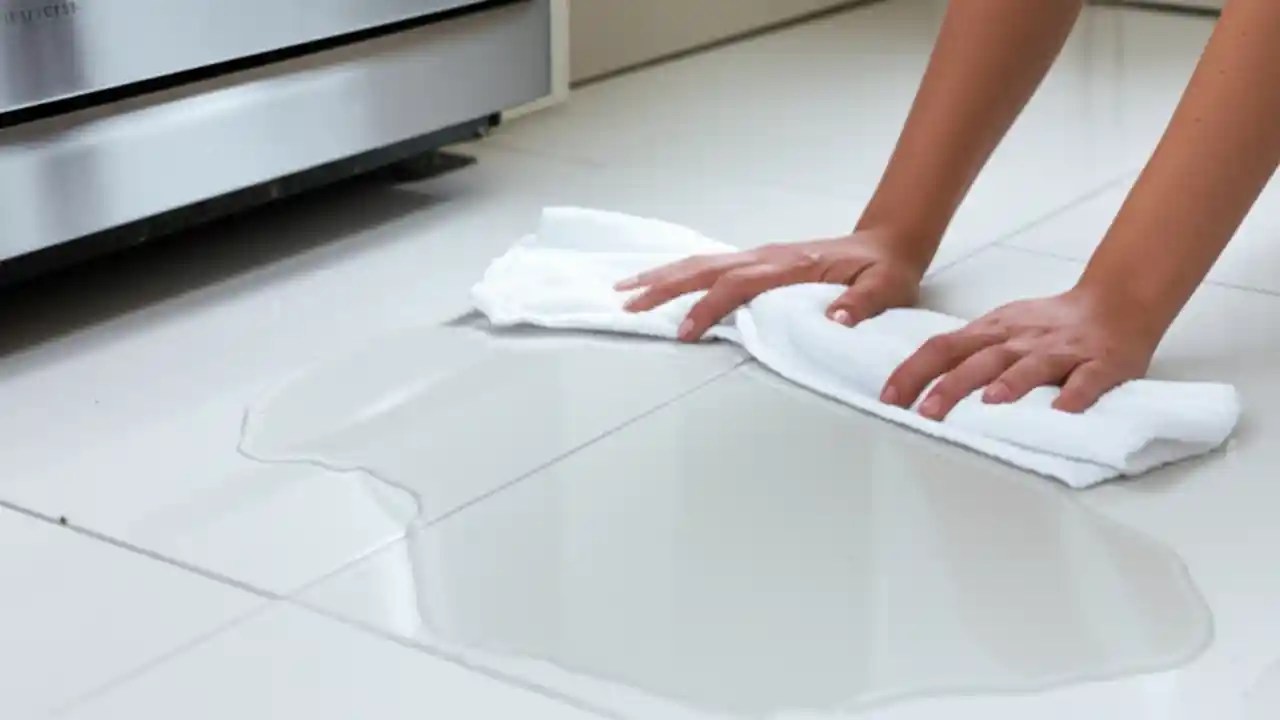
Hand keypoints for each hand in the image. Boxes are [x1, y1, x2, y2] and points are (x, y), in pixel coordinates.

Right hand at [615, 230, 927, 341]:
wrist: (889, 242)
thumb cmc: (885, 269)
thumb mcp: (886, 288)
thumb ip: (861, 303)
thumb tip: (835, 319)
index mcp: (791, 264)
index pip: (738, 284)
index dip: (708, 307)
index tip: (685, 332)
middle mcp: (767, 256)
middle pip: (705, 268)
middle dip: (664, 285)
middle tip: (627, 303)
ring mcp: (760, 256)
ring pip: (701, 263)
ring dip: (663, 276)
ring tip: (626, 289)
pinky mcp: (758, 262)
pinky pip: (711, 266)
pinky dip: (680, 273)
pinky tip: (660, 282)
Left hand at [881, 287, 1162, 418]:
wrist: (1115, 303)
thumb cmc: (1049, 324)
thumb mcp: (999, 328)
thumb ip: (966, 350)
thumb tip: (919, 381)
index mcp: (992, 332)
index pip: (943, 348)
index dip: (914, 371)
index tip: (889, 397)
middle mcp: (1020, 340)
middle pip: (979, 359)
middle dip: (950, 386)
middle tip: (926, 414)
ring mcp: (1060, 351)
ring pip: (1030, 366)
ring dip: (1010, 383)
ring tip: (990, 403)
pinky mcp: (1099, 363)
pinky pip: (1087, 380)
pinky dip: (1075, 395)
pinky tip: (1063, 411)